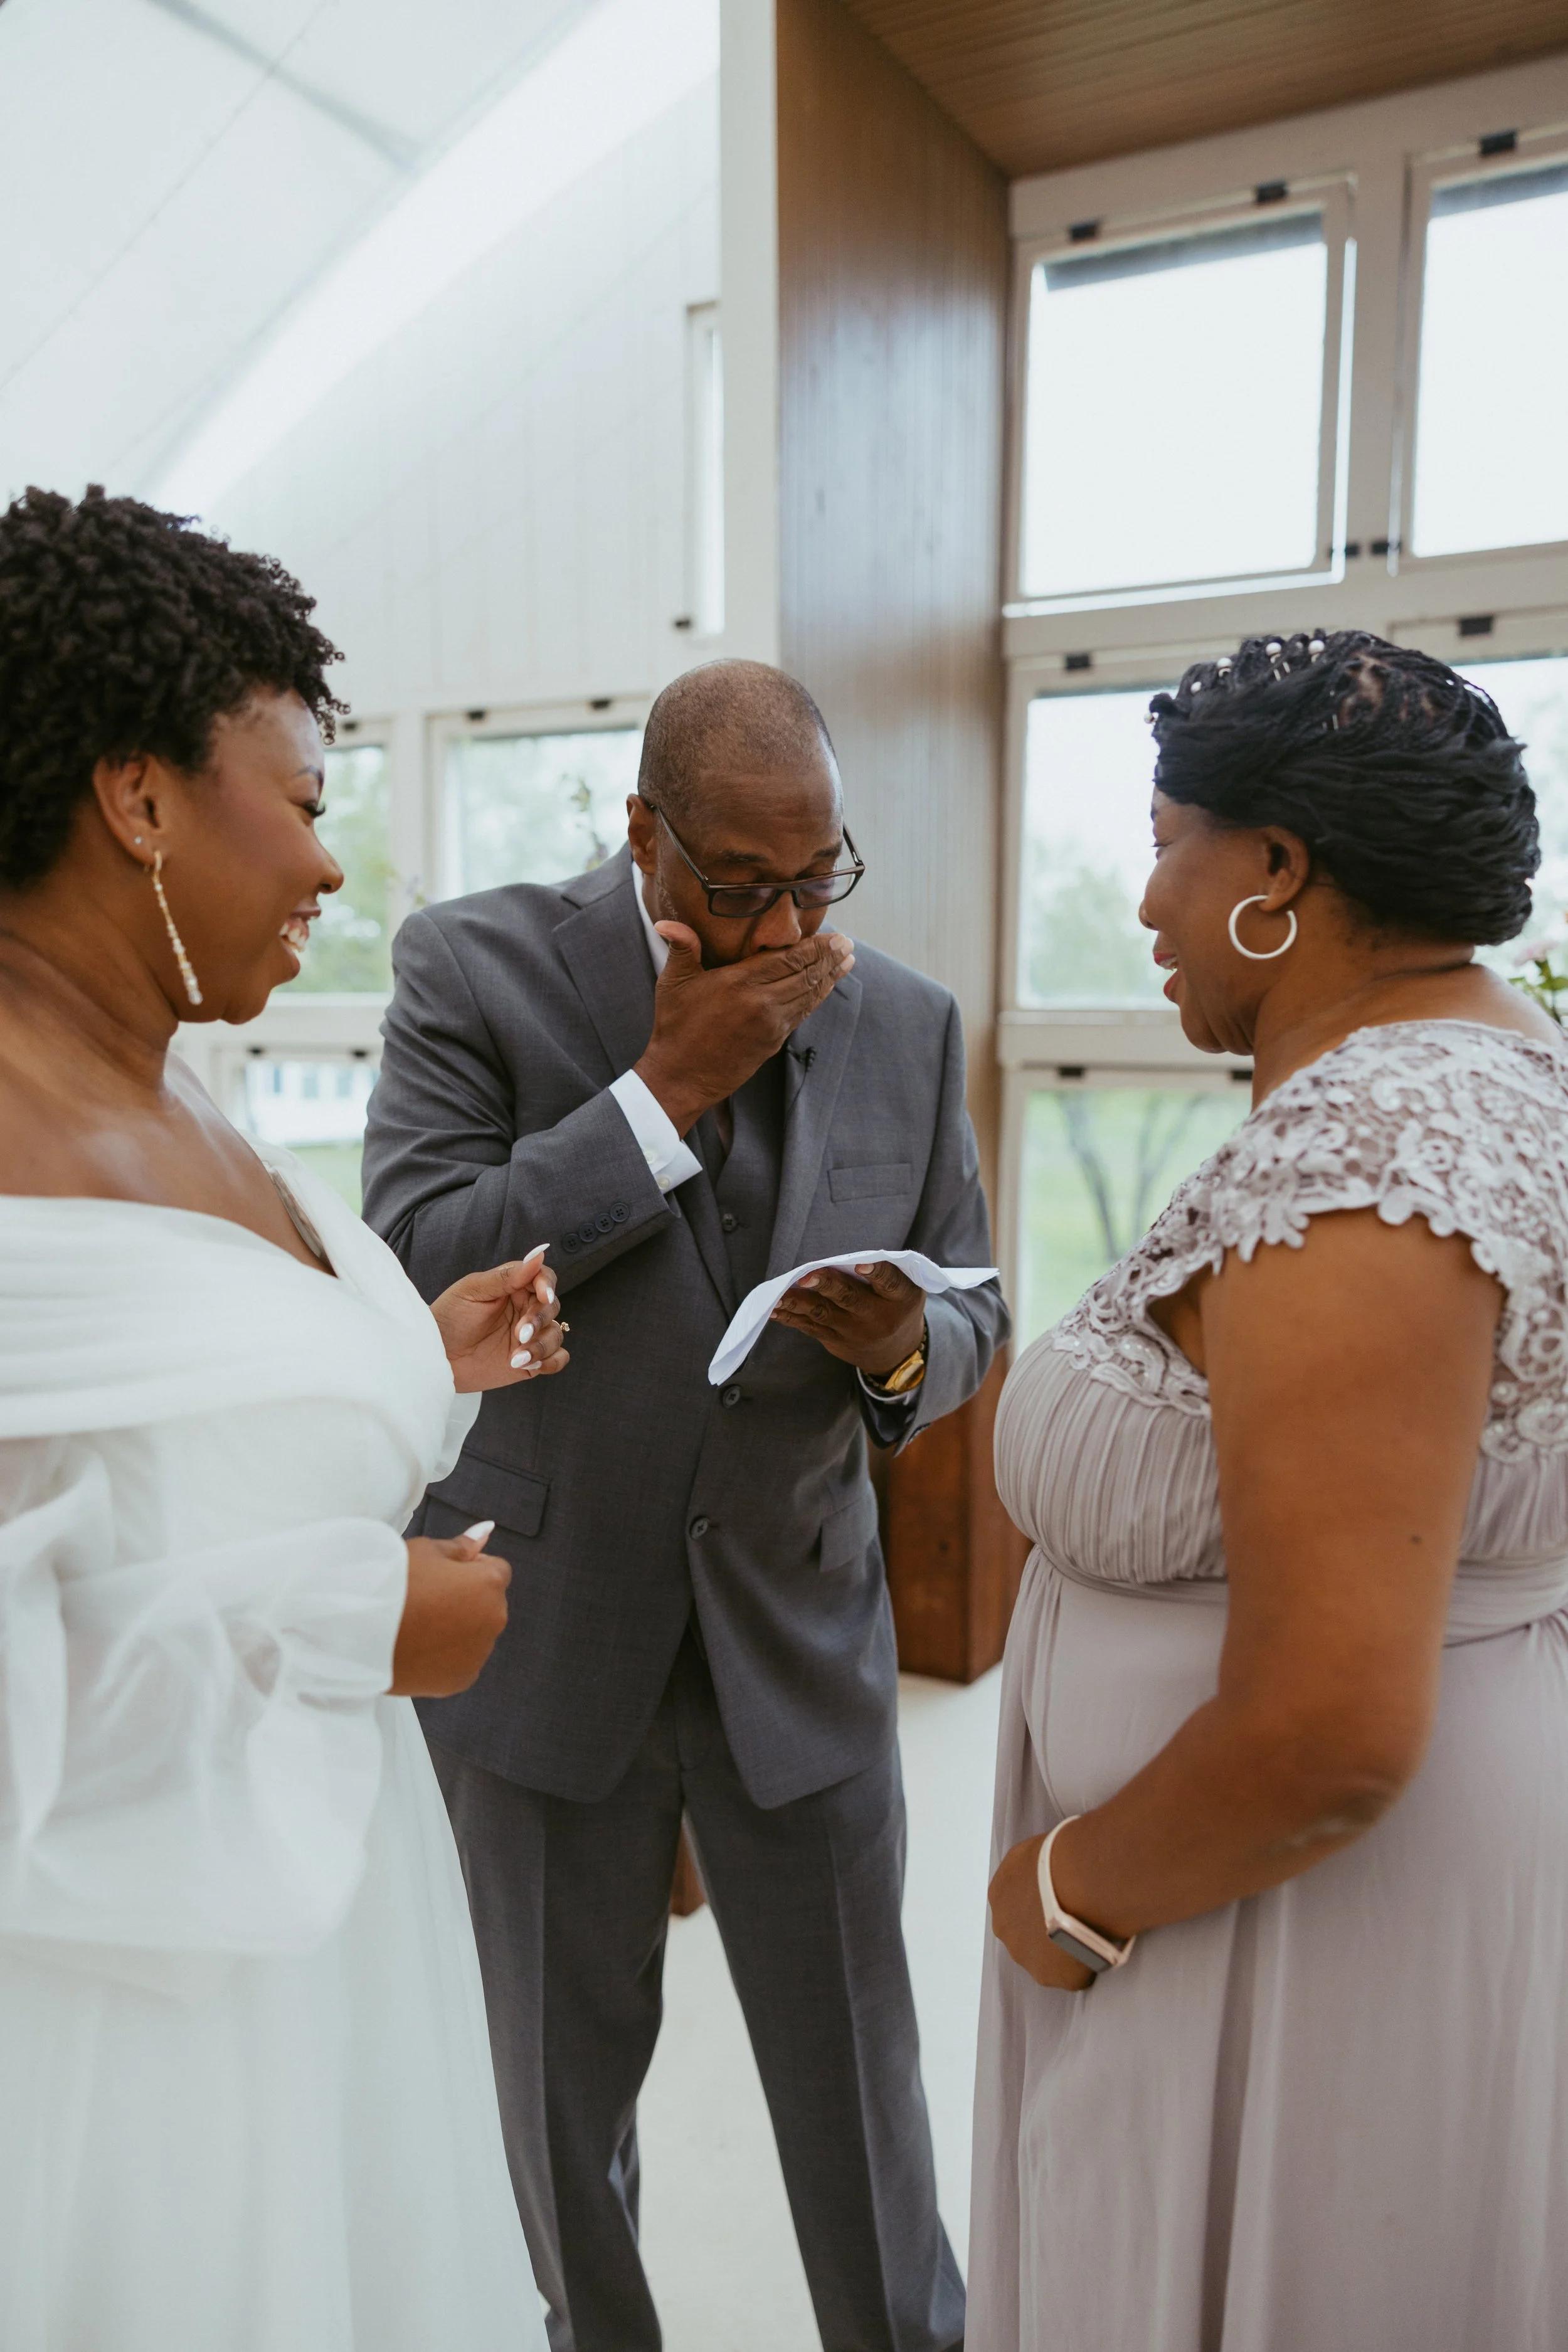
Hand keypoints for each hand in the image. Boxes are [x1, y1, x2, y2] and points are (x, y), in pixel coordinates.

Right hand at [391, 1530, 511, 1695]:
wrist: (358, 1632)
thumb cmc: (392, 1584)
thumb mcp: (426, 1551)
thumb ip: (462, 1545)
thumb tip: (487, 1530)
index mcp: (490, 1584)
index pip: (497, 1569)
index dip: (470, 1568)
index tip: (443, 1573)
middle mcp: (494, 1620)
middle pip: (488, 1603)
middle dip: (467, 1598)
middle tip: (426, 1597)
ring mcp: (478, 1654)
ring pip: (475, 1634)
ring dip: (458, 1627)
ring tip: (418, 1623)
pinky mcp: (460, 1680)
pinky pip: (461, 1661)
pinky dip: (446, 1655)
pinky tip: (418, 1646)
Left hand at [430, 1247, 570, 1393]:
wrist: (434, 1357)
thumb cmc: (447, 1318)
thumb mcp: (472, 1291)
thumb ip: (506, 1276)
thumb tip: (539, 1254)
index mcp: (513, 1287)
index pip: (543, 1279)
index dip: (548, 1285)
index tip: (543, 1296)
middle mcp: (524, 1310)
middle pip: (552, 1307)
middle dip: (539, 1320)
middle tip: (520, 1333)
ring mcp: (528, 1337)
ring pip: (556, 1334)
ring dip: (542, 1345)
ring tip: (517, 1357)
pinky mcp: (530, 1361)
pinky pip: (557, 1358)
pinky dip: (552, 1360)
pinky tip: (531, 1364)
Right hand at [634, 924, 854, 1134]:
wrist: (682, 1077)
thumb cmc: (675, 1027)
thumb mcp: (673, 983)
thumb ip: (682, 948)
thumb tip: (666, 921)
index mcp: (739, 982)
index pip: (788, 958)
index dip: (814, 947)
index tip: (834, 935)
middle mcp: (761, 1002)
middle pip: (805, 974)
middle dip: (829, 957)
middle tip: (847, 943)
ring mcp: (771, 1024)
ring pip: (809, 994)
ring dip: (830, 976)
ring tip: (847, 960)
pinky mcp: (774, 1041)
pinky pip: (802, 1013)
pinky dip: (818, 997)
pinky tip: (826, 986)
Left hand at [768, 1259, 925, 1376]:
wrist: (894, 1353)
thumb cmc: (897, 1307)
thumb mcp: (907, 1289)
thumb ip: (888, 1272)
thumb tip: (851, 1255)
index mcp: (899, 1298)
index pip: (890, 1282)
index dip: (877, 1273)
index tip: (861, 1264)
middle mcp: (876, 1317)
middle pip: (850, 1298)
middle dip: (827, 1286)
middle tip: (807, 1276)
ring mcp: (853, 1331)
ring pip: (824, 1314)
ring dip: (799, 1302)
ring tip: (780, 1295)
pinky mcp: (834, 1340)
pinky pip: (810, 1327)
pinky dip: (791, 1317)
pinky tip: (775, 1308)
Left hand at [988, 1834, 1094, 1990]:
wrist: (1082, 1878)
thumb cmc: (1065, 1852)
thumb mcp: (1039, 1850)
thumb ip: (1037, 1868)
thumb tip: (1050, 1870)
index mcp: (1000, 1892)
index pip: (1017, 1904)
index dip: (1040, 1903)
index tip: (1061, 1900)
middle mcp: (1005, 1927)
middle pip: (1026, 1934)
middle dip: (1046, 1930)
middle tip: (1077, 1920)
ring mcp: (1026, 1956)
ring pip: (1046, 1959)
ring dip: (1064, 1951)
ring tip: (1093, 1936)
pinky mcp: (1051, 1977)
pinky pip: (1071, 1976)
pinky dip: (1085, 1966)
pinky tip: (1100, 1949)